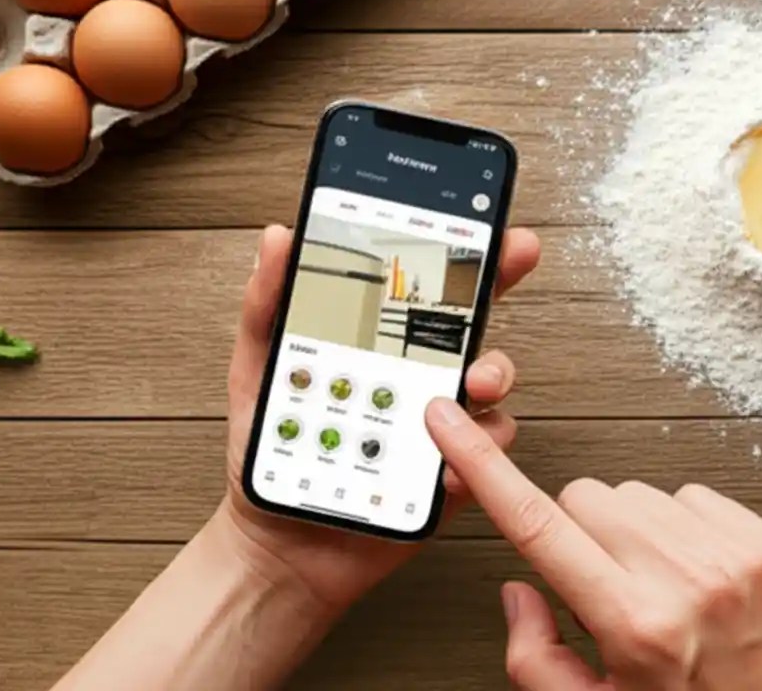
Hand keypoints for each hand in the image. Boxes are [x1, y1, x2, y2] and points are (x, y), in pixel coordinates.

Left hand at [220, 225, 540, 616]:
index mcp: (377, 342)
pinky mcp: (450, 473)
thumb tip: (277, 238)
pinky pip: (484, 453)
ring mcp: (439, 423)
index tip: (486, 220)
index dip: (461, 248)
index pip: (425, 284)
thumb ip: (266, 305)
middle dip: (499, 282)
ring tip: (468, 382)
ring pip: (491, 384)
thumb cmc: (270, 452)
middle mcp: (417, 375)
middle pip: (472, 319)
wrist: (277, 543)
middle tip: (506, 265)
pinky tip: (445, 459)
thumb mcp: (255, 370)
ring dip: (492, 371)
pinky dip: (474, 451)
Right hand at [425, 402, 761, 690]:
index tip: (451, 423)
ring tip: (658, 591)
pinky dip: (683, 529)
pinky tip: (694, 576)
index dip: (484, 467)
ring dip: (633, 533)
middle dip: (578, 536)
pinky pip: (695, 495)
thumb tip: (519, 594)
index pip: (537, 525)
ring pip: (639, 493)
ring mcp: (738, 557)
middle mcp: (689, 582)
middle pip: (586, 497)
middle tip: (603, 591)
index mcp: (636, 626)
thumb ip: (537, 660)